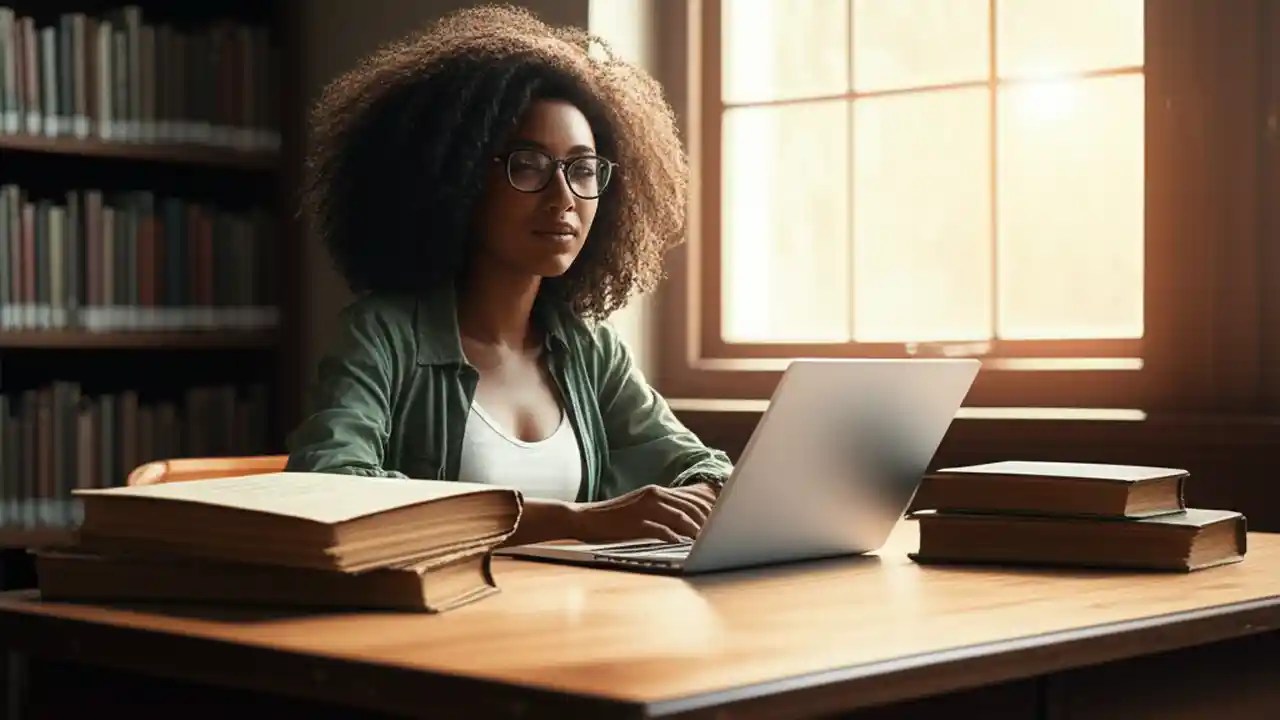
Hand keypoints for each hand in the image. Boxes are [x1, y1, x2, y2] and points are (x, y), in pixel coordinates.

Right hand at [570, 482, 717, 542]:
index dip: (711, 509)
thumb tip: (687, 520)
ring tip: (709, 542)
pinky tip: (684, 546)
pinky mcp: (636, 523)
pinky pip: (662, 531)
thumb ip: (663, 510)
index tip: (725, 519)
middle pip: (691, 507)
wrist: (586, 518)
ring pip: (681, 518)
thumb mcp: (641, 508)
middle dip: (710, 521)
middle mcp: (654, 495)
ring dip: (697, 531)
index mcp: (657, 491)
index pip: (693, 497)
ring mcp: (645, 509)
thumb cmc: (615, 518)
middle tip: (723, 534)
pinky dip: (676, 539)